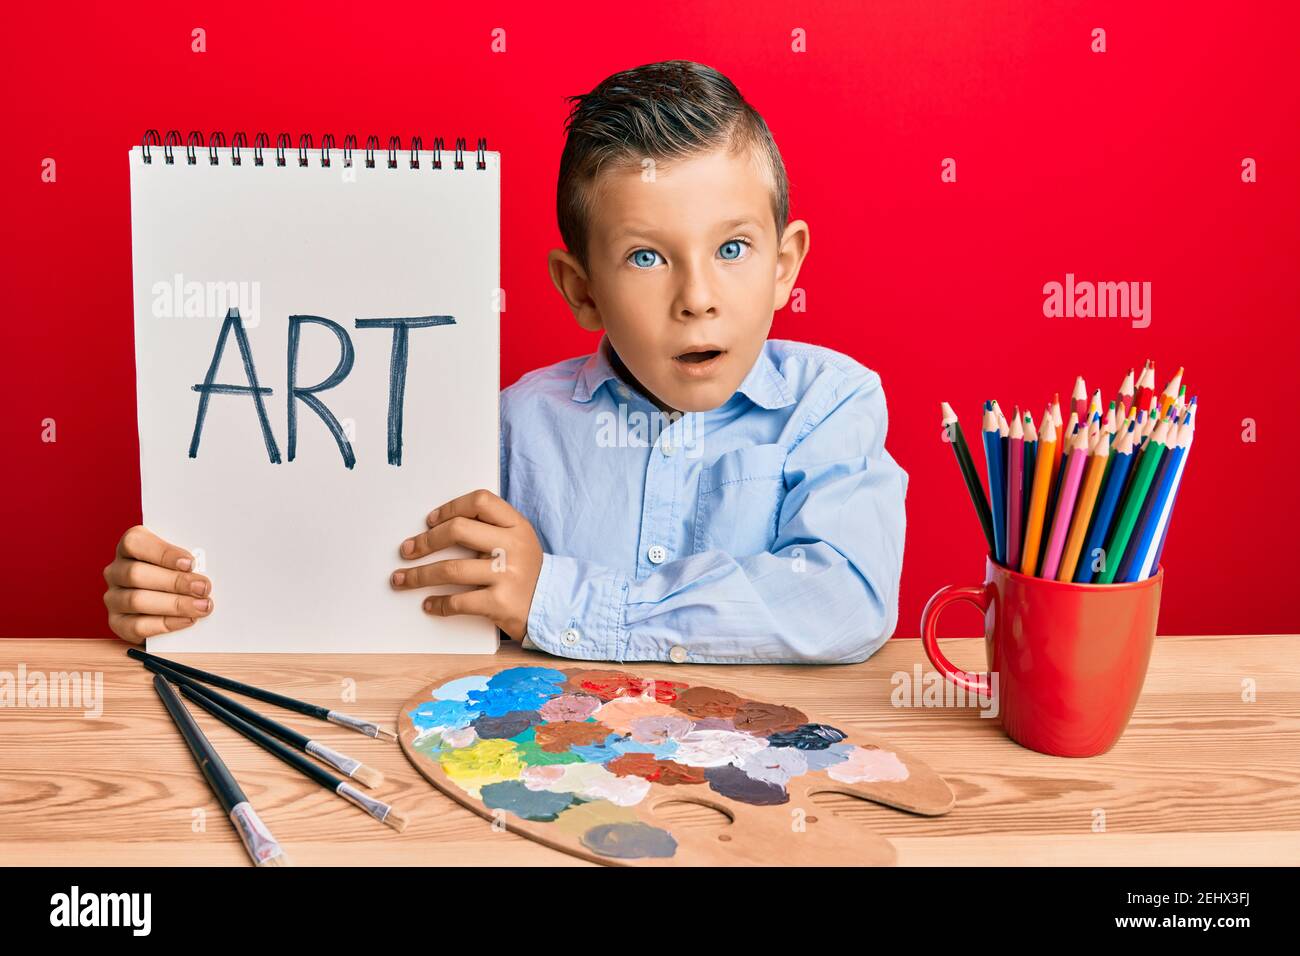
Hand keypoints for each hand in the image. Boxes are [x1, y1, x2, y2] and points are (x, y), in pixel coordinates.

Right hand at [103, 526, 212, 643]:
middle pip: (136, 574)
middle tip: (203, 588)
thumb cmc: (177, 574)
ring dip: (174, 604)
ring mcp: (113, 597)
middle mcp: (116, 571)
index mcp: (129, 548)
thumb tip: (206, 564)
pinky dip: (166, 623)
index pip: (135, 543)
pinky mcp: (118, 622)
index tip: (190, 563)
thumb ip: (186, 560)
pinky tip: (187, 620)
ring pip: (136, 600)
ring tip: (201, 606)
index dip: (163, 553)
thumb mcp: (180, 561)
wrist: (167, 607)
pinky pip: (137, 625)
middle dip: (175, 582)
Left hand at [389, 489, 542, 639]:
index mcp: (517, 525)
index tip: (430, 521)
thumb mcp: (518, 541)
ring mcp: (507, 575)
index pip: (480, 501)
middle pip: (458, 530)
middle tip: (407, 550)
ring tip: (401, 579)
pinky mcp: (500, 603)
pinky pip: (458, 602)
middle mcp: (513, 546)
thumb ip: (490, 529)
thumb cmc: (526, 571)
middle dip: (426, 540)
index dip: (450, 507)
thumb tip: (439, 527)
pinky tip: (429, 604)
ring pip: (451, 569)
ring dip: (419, 575)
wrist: (553, 607)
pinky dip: (438, 604)